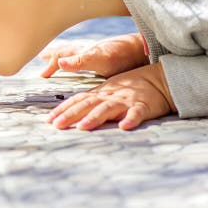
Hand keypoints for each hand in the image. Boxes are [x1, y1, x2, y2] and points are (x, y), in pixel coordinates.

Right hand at [39, 33, 148, 78]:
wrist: (144, 50)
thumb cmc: (122, 55)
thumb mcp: (99, 60)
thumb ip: (79, 61)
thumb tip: (58, 63)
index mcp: (83, 51)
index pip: (61, 54)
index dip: (51, 64)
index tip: (42, 74)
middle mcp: (88, 49)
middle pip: (67, 50)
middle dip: (54, 54)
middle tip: (43, 57)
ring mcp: (98, 52)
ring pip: (76, 52)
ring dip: (65, 55)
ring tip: (59, 58)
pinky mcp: (108, 57)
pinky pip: (87, 57)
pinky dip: (80, 59)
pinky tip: (85, 63)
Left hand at [47, 63, 176, 130]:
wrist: (158, 79)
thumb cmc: (130, 88)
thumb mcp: (108, 92)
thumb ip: (91, 102)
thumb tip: (70, 114)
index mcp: (101, 93)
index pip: (78, 100)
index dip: (64, 109)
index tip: (49, 120)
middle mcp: (110, 96)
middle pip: (88, 104)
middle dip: (71, 114)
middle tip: (57, 125)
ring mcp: (126, 101)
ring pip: (108, 108)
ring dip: (95, 117)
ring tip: (83, 127)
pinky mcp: (143, 106)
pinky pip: (137, 113)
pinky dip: (130, 119)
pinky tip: (124, 127)